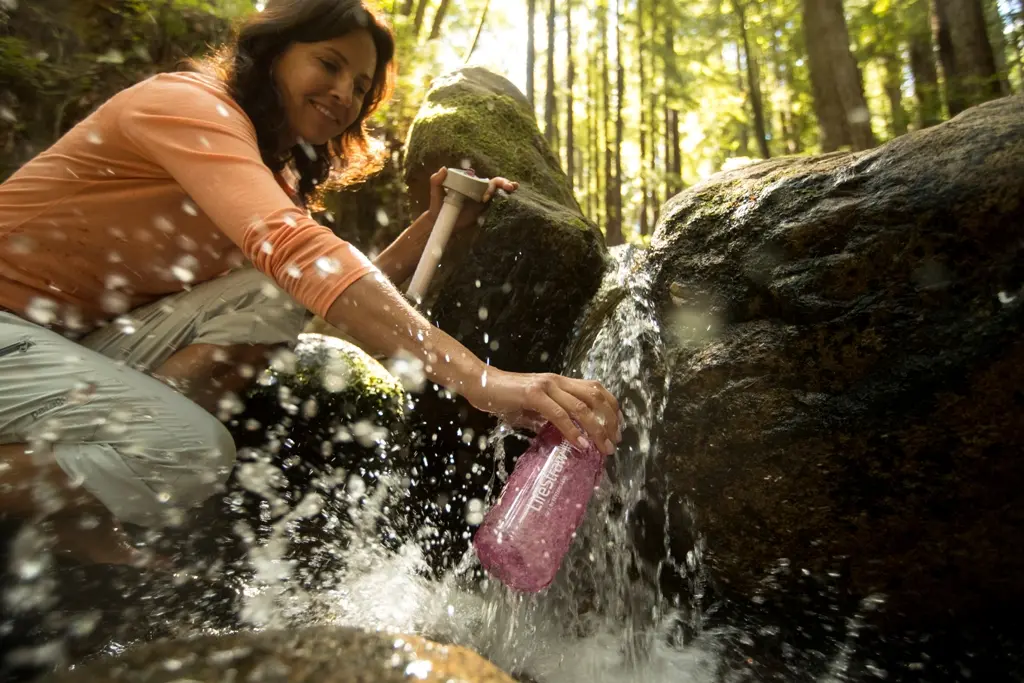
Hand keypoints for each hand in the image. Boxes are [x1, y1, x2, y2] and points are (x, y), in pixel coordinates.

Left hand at [426, 167, 518, 233]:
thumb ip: (436, 180)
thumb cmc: (438, 205)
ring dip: (507, 188)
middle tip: (510, 187)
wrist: (439, 221)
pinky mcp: (483, 210)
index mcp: (469, 182)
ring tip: (513, 189)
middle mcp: (477, 189)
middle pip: (494, 184)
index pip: (483, 179)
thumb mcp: (435, 191)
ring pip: (498, 192)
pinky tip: (513, 200)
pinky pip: (496, 204)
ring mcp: (482, 199)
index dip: (490, 184)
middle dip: (503, 183)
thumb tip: (443, 169)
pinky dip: (506, 200)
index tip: (487, 194)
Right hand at [463, 367, 622, 455]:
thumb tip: (565, 437)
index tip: (616, 428)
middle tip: (614, 442)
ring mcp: (546, 386)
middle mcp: (558, 381)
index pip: (596, 389)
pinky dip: (573, 431)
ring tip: (603, 448)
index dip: (611, 407)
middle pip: (596, 396)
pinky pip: (560, 414)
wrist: (480, 384)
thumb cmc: (504, 398)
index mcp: (560, 382)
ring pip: (582, 406)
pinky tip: (580, 444)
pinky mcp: (534, 395)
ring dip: (597, 429)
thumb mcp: (532, 409)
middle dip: (610, 420)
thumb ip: (549, 419)